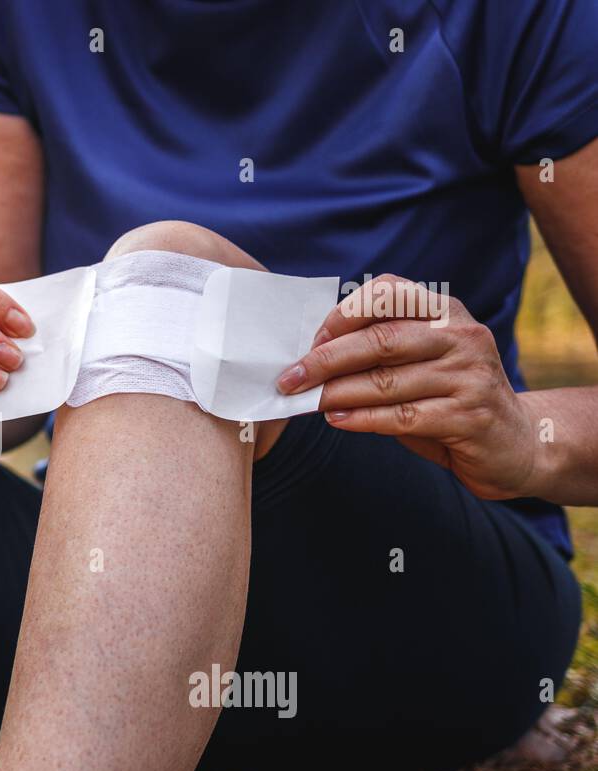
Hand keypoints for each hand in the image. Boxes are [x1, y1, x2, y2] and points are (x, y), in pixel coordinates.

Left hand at [276, 274, 537, 499]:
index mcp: (445, 312)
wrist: (515, 443)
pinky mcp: (470, 416)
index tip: (309, 342)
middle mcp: (461, 336)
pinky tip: (337, 420)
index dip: (343, 315)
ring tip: (307, 401)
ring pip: (387, 381)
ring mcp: (470, 376)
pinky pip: (404, 416)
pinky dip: (363, 418)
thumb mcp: (419, 362)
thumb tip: (310, 357)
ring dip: (337, 393)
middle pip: (381, 340)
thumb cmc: (448, 399)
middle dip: (326, 360)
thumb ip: (380, 352)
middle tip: (289, 378)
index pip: (389, 292)